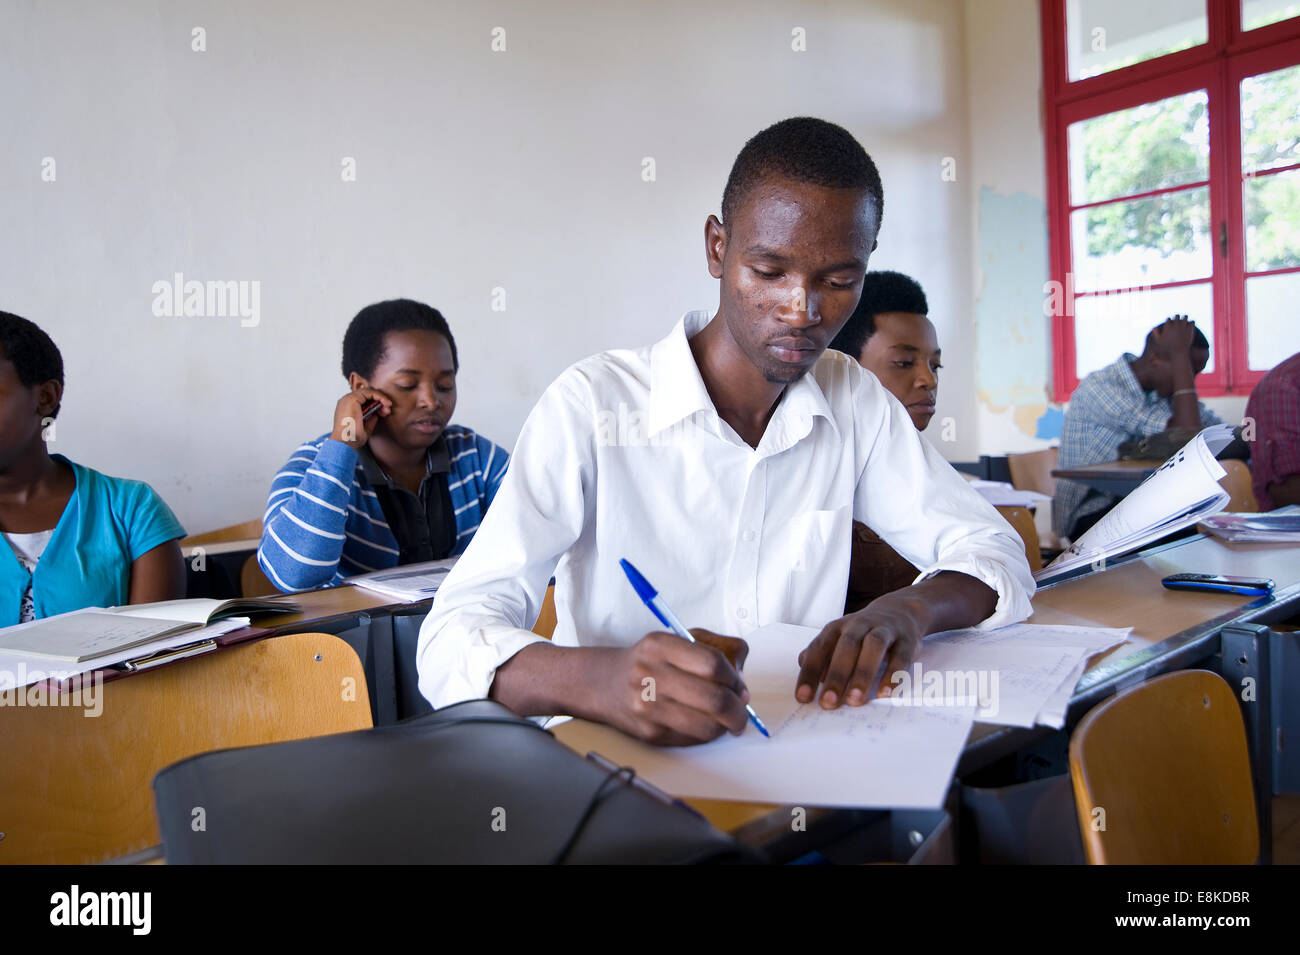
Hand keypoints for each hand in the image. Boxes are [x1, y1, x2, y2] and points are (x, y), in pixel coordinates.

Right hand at [331, 387, 391, 448]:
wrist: (344, 442)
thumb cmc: (350, 439)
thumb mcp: (364, 431)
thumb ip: (369, 422)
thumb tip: (375, 416)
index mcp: (347, 408)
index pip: (363, 400)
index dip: (376, 405)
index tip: (384, 413)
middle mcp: (346, 402)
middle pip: (366, 395)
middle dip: (379, 401)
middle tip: (387, 410)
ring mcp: (348, 399)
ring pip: (368, 392)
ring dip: (380, 398)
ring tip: (388, 406)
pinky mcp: (352, 399)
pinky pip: (369, 392)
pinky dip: (379, 396)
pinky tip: (385, 403)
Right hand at [590, 629, 750, 745]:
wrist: (602, 683)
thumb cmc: (647, 662)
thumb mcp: (674, 640)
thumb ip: (713, 647)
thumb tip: (742, 675)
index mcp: (660, 646)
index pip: (713, 664)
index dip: (735, 679)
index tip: (740, 687)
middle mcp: (650, 675)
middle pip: (714, 698)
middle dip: (738, 710)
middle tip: (742, 710)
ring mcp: (647, 707)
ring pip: (707, 726)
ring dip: (725, 726)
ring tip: (725, 721)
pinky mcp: (649, 733)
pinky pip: (692, 739)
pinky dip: (706, 735)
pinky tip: (703, 724)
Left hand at [795, 593, 926, 708]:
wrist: (899, 611)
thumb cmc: (861, 633)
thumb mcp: (837, 640)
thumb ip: (821, 659)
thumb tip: (807, 682)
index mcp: (836, 629)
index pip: (818, 650)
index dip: (809, 673)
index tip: (803, 698)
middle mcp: (858, 626)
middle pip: (846, 647)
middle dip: (836, 676)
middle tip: (828, 703)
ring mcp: (884, 630)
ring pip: (873, 647)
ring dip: (863, 673)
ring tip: (855, 700)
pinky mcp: (906, 640)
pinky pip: (900, 656)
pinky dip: (893, 675)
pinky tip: (885, 693)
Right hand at [1151, 315, 1194, 360]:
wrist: (1178, 352)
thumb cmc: (1167, 348)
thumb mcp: (1159, 341)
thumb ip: (1156, 334)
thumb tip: (1154, 328)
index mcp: (1168, 326)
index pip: (1168, 319)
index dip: (1169, 321)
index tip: (1171, 324)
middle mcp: (1176, 324)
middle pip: (1177, 315)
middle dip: (1177, 318)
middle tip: (1179, 321)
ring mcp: (1183, 325)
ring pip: (1185, 316)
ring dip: (1185, 318)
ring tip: (1185, 322)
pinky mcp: (1190, 328)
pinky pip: (1192, 321)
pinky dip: (1191, 323)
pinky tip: (1190, 326)